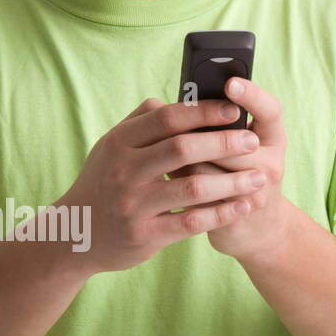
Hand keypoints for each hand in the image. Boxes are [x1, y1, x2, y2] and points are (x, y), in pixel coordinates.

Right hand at [56, 98, 267, 275]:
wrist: (75, 232)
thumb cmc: (102, 182)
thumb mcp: (109, 147)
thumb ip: (140, 122)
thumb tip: (177, 100)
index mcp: (118, 143)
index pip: (165, 118)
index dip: (203, 111)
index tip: (233, 109)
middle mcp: (123, 170)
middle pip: (182, 148)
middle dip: (224, 142)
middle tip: (252, 142)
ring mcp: (132, 204)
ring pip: (193, 188)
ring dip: (232, 182)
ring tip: (259, 177)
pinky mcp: (144, 235)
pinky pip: (192, 222)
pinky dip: (222, 213)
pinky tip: (243, 206)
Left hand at [183, 79, 292, 262]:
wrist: (250, 229)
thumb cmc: (230, 174)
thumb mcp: (232, 145)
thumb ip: (215, 124)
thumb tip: (182, 101)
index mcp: (272, 138)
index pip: (271, 110)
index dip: (252, 95)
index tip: (230, 83)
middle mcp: (272, 163)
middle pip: (228, 140)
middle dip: (195, 135)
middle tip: (171, 130)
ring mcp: (257, 192)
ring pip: (206, 167)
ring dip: (180, 162)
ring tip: (164, 158)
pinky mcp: (237, 214)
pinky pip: (199, 194)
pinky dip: (179, 184)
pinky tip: (168, 182)